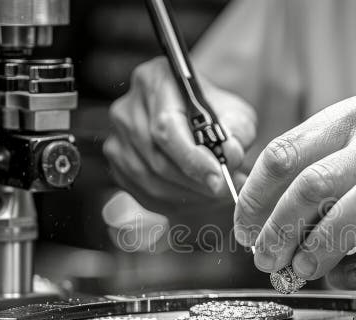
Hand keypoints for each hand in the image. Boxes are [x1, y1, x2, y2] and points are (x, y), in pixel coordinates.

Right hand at [104, 57, 256, 210]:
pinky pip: (144, 194)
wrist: (195, 119)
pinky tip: (197, 198)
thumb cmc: (215, 113)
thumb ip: (238, 132)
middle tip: (224, 191)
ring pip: (150, 180)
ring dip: (188, 195)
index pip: (166, 127)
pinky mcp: (118, 165)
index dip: (192, 158)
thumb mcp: (236, 114)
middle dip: (194, 182)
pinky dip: (174, 202)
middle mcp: (128, 108)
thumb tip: (230, 155)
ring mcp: (117, 138)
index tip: (218, 178)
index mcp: (155, 81)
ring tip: (216, 194)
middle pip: (157, 158)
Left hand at [234, 95, 355, 288]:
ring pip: (340, 220)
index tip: (244, 227)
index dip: (254, 198)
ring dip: (308, 254)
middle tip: (264, 257)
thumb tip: (257, 219)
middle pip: (306, 187)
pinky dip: (345, 275)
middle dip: (274, 231)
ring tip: (297, 270)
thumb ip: (312, 171)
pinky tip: (341, 273)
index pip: (283, 153)